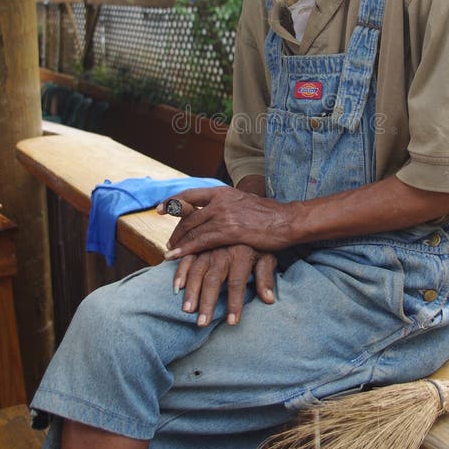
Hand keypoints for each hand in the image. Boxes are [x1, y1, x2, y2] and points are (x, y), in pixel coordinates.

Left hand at [163, 186, 294, 257]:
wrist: (287, 220)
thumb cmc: (269, 215)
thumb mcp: (244, 202)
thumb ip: (227, 205)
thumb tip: (217, 210)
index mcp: (223, 192)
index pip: (190, 194)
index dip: (172, 202)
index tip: (160, 209)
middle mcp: (220, 201)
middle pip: (188, 215)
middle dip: (176, 230)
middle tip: (169, 242)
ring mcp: (224, 215)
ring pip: (192, 229)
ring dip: (178, 242)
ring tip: (169, 253)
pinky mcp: (229, 231)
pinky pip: (201, 241)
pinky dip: (186, 249)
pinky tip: (177, 256)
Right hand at [173, 243, 276, 325]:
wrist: (252, 217)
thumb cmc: (259, 242)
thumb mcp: (268, 256)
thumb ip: (266, 277)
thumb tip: (269, 300)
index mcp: (241, 254)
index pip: (237, 282)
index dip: (234, 303)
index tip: (232, 322)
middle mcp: (223, 250)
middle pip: (213, 279)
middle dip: (207, 302)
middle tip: (202, 323)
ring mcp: (209, 246)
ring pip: (197, 270)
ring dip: (191, 291)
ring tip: (187, 310)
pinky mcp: (198, 244)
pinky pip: (187, 258)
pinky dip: (180, 272)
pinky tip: (176, 288)